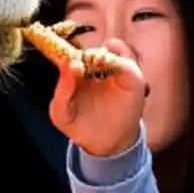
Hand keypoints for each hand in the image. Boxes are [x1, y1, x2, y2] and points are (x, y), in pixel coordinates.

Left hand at [48, 38, 146, 157]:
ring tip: (96, 62)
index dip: (70, 52)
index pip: (75, 52)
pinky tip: (109, 67)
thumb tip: (67, 68)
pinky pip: (129, 65)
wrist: (103, 145)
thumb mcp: (62, 114)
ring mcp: (117, 72)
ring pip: (115, 49)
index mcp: (79, 72)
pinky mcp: (132, 80)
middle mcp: (99, 68)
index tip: (67, 61)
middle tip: (81, 63)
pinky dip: (120, 62)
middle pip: (95, 47)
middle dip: (88, 52)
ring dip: (105, 53)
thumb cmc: (80, 126)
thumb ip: (61, 92)